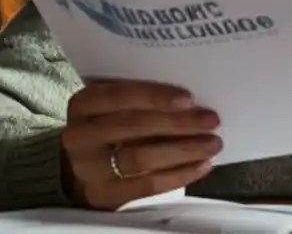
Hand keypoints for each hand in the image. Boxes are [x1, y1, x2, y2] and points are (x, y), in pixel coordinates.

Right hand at [61, 80, 221, 209]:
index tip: (188, 99)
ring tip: (212, 144)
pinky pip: (146, 186)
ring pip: (140, 159)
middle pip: (132, 127)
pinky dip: (178, 175)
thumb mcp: (114, 105)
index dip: (154, 96)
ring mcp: (89, 169)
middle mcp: (79, 136)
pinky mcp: (103, 195)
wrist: (83, 164)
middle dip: (177, 124)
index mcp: (83, 104)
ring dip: (182, 151)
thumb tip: (191, 101)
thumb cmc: (109, 124)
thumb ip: (141, 99)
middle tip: (211, 120)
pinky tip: (201, 166)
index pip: (119, 96)